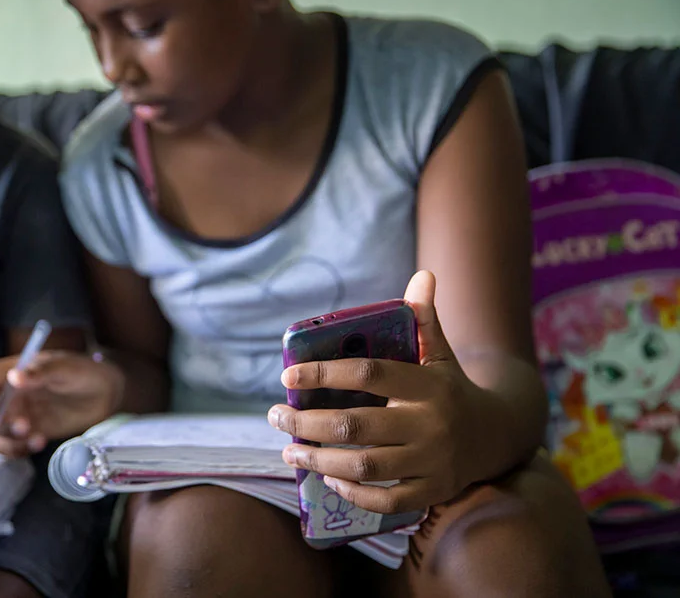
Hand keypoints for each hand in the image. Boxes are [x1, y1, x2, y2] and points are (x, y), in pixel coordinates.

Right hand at [0, 350, 123, 457]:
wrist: (103, 395)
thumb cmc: (83, 372)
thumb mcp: (64, 367)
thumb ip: (40, 371)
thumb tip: (14, 377)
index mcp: (8, 372)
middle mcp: (5, 395)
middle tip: (21, 426)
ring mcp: (13, 416)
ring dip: (6, 442)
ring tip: (35, 435)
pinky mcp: (25, 436)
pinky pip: (8, 449)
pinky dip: (19, 451)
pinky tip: (41, 441)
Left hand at [268, 270, 491, 514]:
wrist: (498, 435)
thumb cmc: (450, 388)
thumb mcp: (440, 354)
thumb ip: (425, 319)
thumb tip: (423, 275)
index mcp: (428, 385)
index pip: (369, 375)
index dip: (325, 374)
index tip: (289, 375)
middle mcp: (431, 424)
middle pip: (357, 426)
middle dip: (308, 422)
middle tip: (276, 416)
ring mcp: (432, 462)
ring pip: (366, 466)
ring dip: (319, 460)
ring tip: (289, 451)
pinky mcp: (432, 491)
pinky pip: (386, 500)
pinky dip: (353, 493)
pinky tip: (327, 478)